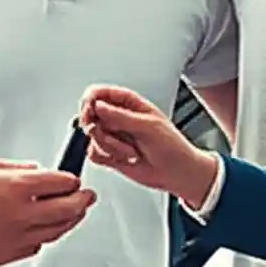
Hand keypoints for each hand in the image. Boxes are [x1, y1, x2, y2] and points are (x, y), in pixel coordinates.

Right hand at [0, 154, 95, 266]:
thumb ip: (12, 166)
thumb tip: (33, 169)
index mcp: (16, 187)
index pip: (62, 182)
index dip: (71, 178)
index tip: (73, 177)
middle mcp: (21, 214)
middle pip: (69, 208)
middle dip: (82, 200)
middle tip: (88, 195)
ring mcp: (15, 239)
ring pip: (56, 231)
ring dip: (69, 220)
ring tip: (74, 213)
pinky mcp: (4, 256)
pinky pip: (35, 248)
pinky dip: (44, 237)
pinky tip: (43, 231)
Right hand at [79, 85, 218, 208]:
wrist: (176, 173)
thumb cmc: (171, 146)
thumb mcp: (147, 126)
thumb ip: (121, 116)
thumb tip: (98, 106)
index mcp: (129, 103)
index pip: (100, 93)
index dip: (90, 100)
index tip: (89, 111)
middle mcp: (118, 117)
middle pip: (91, 115)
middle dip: (98, 128)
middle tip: (106, 134)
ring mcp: (114, 135)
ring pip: (93, 136)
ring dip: (109, 146)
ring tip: (130, 151)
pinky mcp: (110, 153)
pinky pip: (94, 153)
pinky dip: (106, 157)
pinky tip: (123, 158)